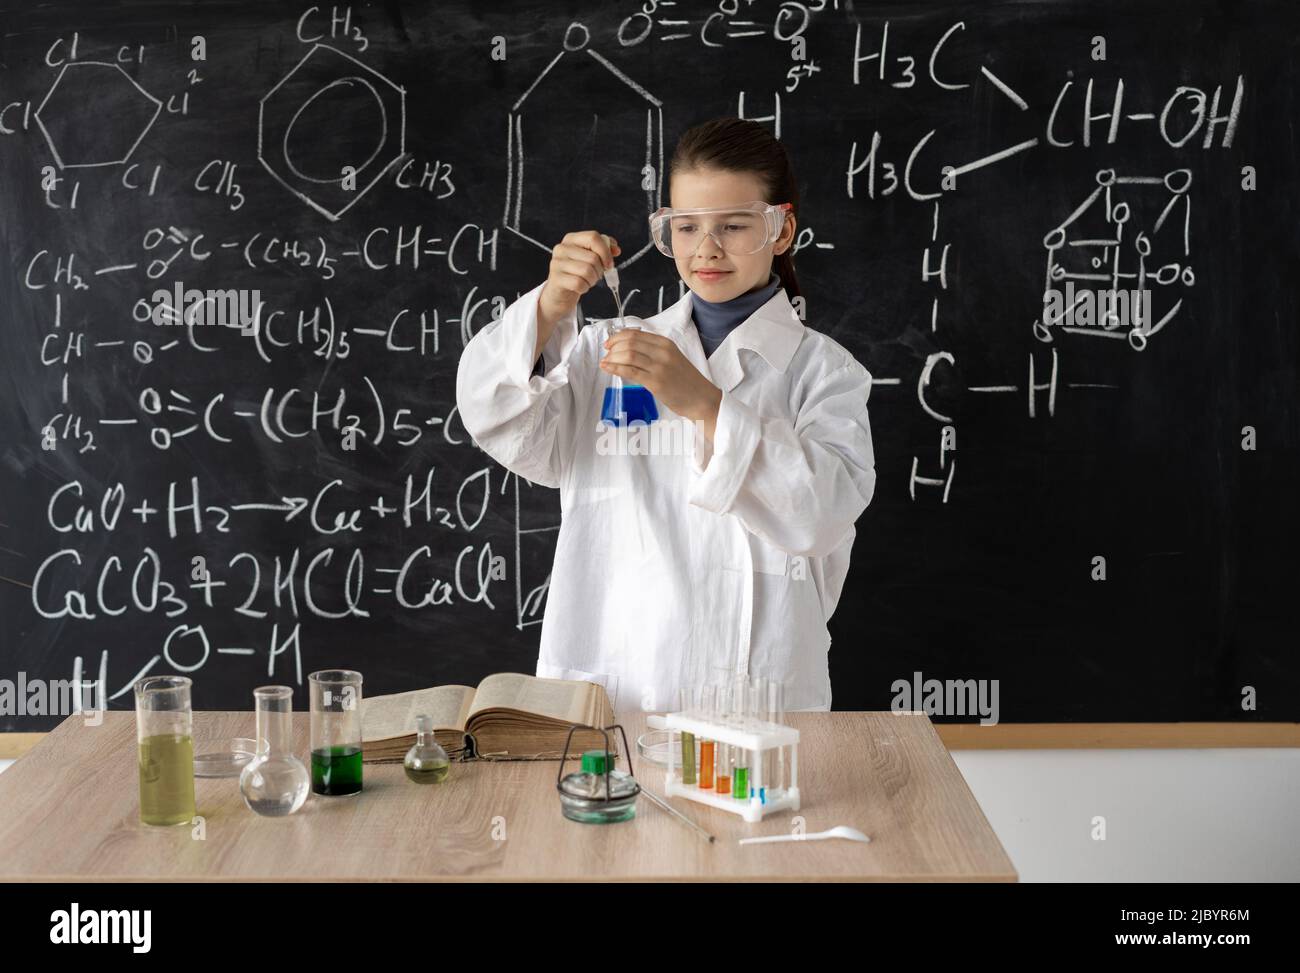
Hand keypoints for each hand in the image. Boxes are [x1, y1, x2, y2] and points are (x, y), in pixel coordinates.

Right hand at [538, 230, 619, 323]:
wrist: (560, 292)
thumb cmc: (578, 272)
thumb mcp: (590, 257)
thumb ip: (604, 250)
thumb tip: (616, 249)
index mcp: (571, 239)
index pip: (593, 237)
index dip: (606, 251)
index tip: (609, 264)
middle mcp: (562, 248)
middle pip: (593, 257)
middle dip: (599, 270)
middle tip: (595, 275)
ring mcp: (557, 263)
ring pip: (587, 271)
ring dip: (592, 280)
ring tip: (587, 281)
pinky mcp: (556, 278)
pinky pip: (579, 283)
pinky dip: (585, 288)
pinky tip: (580, 287)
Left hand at [601, 324, 722, 436]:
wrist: (701, 399)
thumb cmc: (685, 381)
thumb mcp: (672, 358)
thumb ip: (653, 352)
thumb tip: (629, 349)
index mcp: (665, 343)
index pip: (635, 334)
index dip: (618, 337)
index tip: (609, 343)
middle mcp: (662, 352)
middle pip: (629, 342)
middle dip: (613, 346)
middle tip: (606, 353)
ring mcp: (659, 366)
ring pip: (628, 355)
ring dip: (612, 357)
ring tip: (606, 362)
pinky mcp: (655, 382)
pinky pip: (630, 371)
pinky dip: (615, 367)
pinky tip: (607, 368)